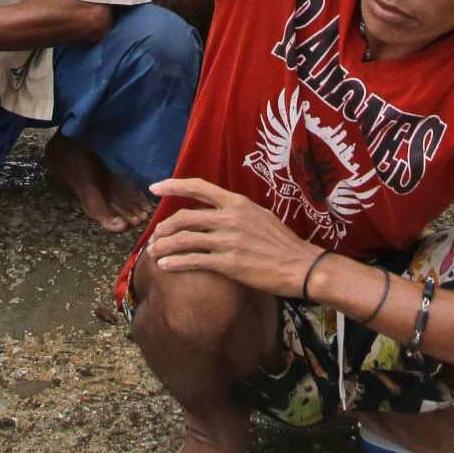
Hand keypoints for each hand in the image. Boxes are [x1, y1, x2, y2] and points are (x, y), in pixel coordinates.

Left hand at [144, 176, 323, 295]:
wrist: (300, 265)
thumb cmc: (281, 242)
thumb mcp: (259, 215)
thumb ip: (235, 211)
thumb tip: (215, 209)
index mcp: (237, 202)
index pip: (198, 187)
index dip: (173, 186)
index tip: (154, 188)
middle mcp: (230, 218)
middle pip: (184, 217)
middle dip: (163, 227)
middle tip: (154, 236)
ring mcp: (229, 241)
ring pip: (185, 239)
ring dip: (164, 246)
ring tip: (154, 252)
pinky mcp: (229, 263)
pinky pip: (194, 261)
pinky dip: (175, 263)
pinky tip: (165, 266)